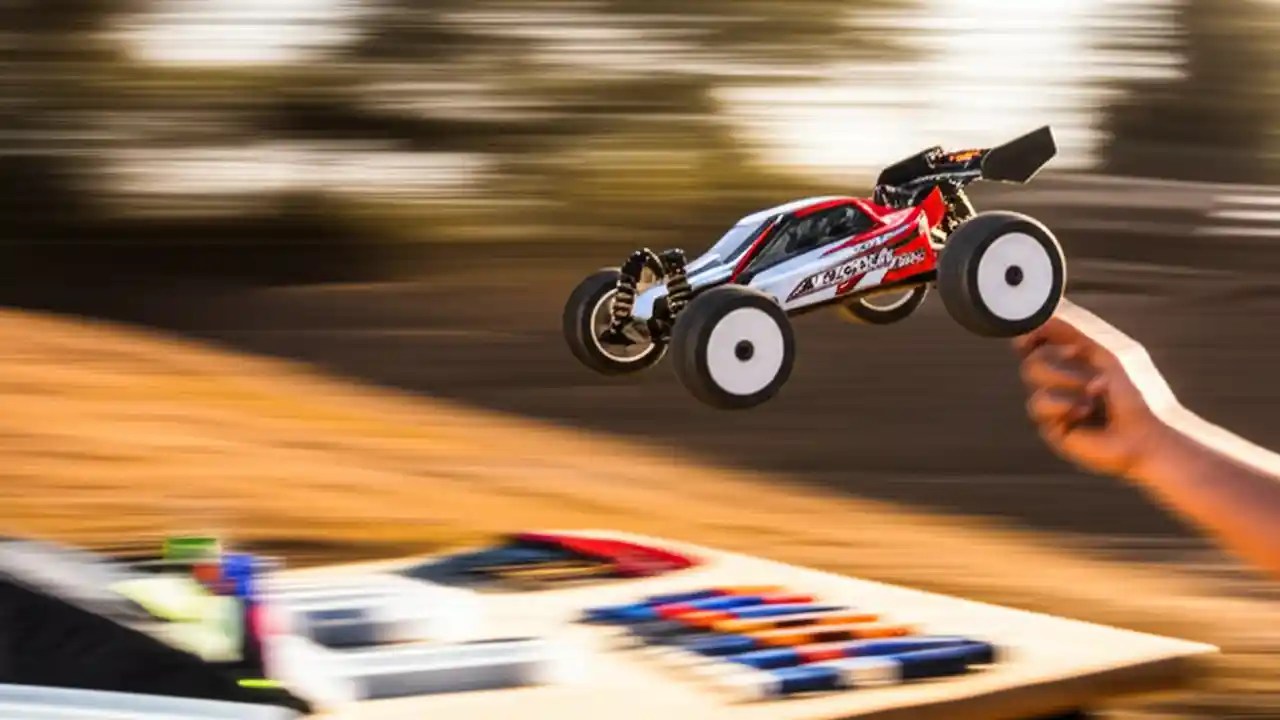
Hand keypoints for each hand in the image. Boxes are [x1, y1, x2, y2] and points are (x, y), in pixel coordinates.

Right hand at [1013, 300, 1181, 481]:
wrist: (1143, 432)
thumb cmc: (1132, 393)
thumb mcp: (1102, 352)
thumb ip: (1071, 333)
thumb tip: (1044, 315)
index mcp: (1070, 364)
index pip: (1036, 345)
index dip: (1030, 336)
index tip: (1034, 332)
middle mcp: (1058, 384)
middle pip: (1030, 359)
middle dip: (1055, 357)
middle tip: (1079, 357)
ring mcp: (1052, 405)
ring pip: (1031, 378)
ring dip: (1066, 379)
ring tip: (1093, 392)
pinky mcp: (1049, 426)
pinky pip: (1038, 403)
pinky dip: (1063, 403)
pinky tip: (1084, 412)